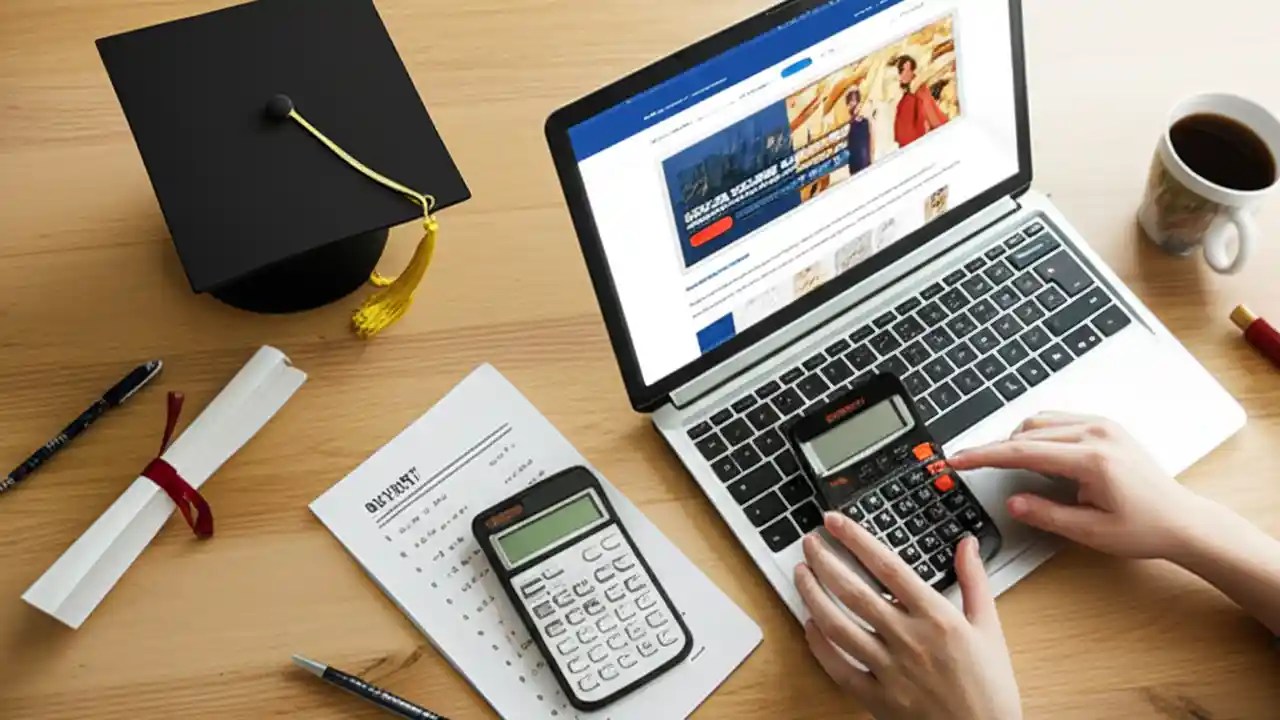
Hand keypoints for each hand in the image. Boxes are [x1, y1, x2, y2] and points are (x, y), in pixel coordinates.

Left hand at [795, 513, 1021, 719]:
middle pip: (854, 592)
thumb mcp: (990, 628)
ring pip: (838, 626)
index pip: (888, 567)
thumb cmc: (990, 687)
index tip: (835, 522)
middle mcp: (908, 640)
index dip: (857, 539)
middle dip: (825, 561)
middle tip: (808, 542)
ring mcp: (889, 670)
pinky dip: (819, 646)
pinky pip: (839, 668)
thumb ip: (975, 581)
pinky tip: (809, 625)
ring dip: (813, 596)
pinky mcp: (877, 697)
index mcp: (937, 618)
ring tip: (800, 574)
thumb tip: (966, 544)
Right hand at [949, 412, 1204, 559]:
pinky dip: (1039, 435)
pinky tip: (1039, 457)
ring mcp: (1103, 425)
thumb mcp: (1091, 531)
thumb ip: (1046, 514)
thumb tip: (1011, 502)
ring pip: (1040, 421)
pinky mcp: (1105, 426)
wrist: (1183, 520)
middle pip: (1027, 432)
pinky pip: (1059, 420)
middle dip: (997, 449)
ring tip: (1014, 469)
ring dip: (1018, 441)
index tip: (958, 458)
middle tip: (975, 466)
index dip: (984, 456)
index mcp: (1092, 459)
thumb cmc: (1144, 528)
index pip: (1023, 451)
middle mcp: (1097, 433)